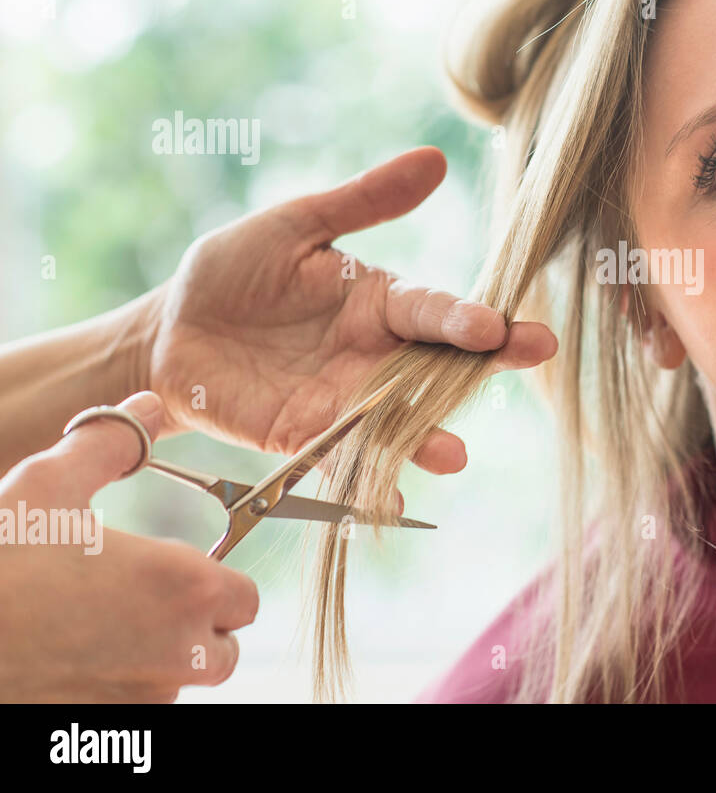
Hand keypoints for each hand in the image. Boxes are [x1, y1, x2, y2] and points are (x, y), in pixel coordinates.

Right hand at [0, 393, 258, 701]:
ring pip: (178, 684)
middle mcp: (178, 651)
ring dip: (156, 661)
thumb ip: (109, 444)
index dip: (217, 585)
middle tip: (142, 605)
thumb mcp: (46, 487)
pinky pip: (132, 710)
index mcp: (182, 586)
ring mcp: (141, 701)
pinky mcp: (103, 732)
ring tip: (98, 630)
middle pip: (225, 650)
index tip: (176, 574)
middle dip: (197, 629)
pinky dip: (116, 690)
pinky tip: (73, 662)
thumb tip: (148, 407)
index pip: (246, 598)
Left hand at [143, 147, 555, 474]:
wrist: (168, 331)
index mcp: (378, 302)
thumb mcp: (297, 226)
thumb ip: (364, 202)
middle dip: (485, 368)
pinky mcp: (301, 437)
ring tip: (455, 454)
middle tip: (535, 357)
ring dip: (427, 439)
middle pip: (437, 367)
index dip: (467, 316)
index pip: (433, 308)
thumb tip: (435, 159)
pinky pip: (338, 460)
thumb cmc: (234, 271)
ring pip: (396, 421)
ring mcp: (342, 401)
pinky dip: (366, 481)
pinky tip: (393, 499)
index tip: (499, 325)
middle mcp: (374, 356)